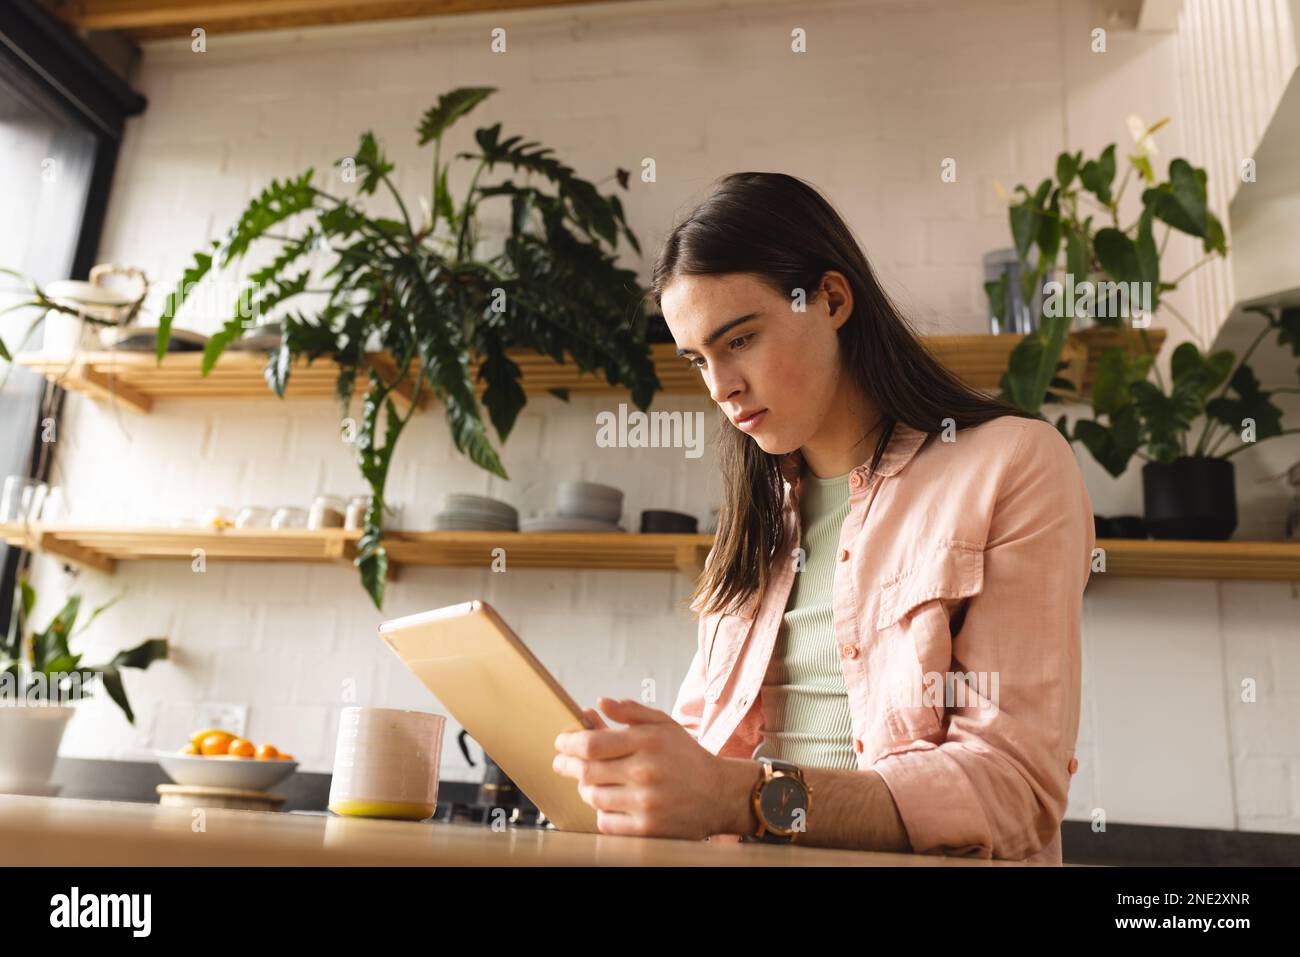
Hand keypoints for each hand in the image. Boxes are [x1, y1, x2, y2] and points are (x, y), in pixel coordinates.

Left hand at [553, 696, 735, 839]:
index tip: (561, 742)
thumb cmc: (687, 757)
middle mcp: (645, 772)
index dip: (568, 742)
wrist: (719, 794)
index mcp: (647, 742)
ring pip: (593, 797)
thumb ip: (631, 712)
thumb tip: (600, 703)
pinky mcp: (647, 828)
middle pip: (586, 771)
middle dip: (566, 765)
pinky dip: (601, 812)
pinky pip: (606, 822)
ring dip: (585, 788)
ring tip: (588, 781)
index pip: (591, 743)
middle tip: (561, 763)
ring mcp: (646, 803)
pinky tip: (607, 802)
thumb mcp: (664, 725)